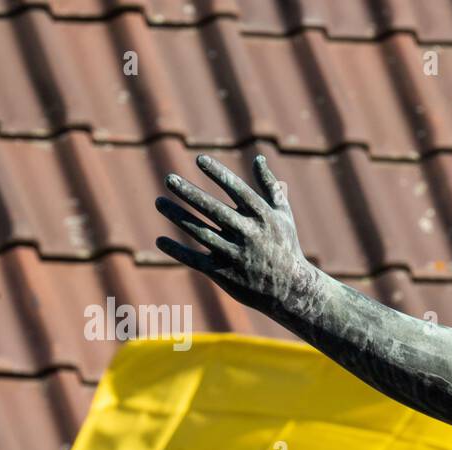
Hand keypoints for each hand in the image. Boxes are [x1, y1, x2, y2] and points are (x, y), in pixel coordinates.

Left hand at [155, 155, 318, 317]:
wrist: (291, 290)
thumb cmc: (286, 247)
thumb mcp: (283, 215)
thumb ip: (270, 186)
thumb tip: (257, 158)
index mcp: (262, 217)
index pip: (237, 190)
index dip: (219, 173)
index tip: (200, 159)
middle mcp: (248, 234)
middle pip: (213, 209)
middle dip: (189, 193)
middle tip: (169, 179)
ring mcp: (234, 254)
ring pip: (200, 232)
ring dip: (177, 217)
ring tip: (159, 202)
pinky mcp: (224, 274)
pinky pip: (195, 260)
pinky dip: (177, 251)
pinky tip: (161, 240)